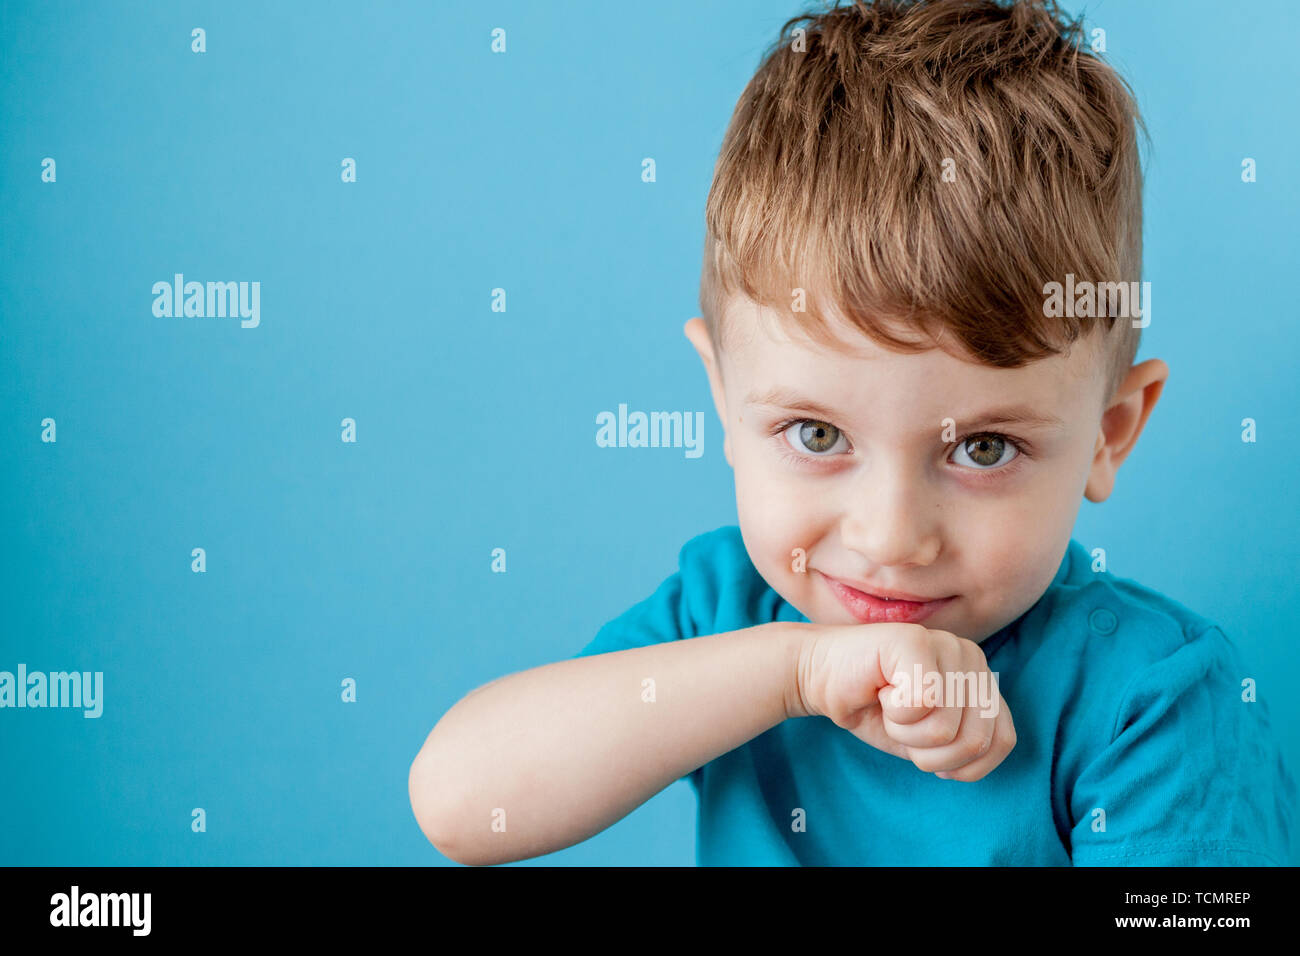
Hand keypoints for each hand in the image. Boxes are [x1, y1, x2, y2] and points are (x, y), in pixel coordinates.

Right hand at [792, 622, 1015, 780]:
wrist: (818, 677)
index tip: (927, 749)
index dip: (962, 764)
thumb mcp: (928, 740)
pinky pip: (922, 703)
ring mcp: (946, 643)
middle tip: (900, 724)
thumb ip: (967, 745)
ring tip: (889, 705)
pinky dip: (894, 713)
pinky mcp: (916, 640)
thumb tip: (981, 750)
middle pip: (976, 740)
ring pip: (948, 728)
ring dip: (906, 732)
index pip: (1002, 741)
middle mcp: (972, 656)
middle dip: (929, 752)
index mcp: (981, 680)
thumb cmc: (872, 708)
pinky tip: (880, 689)